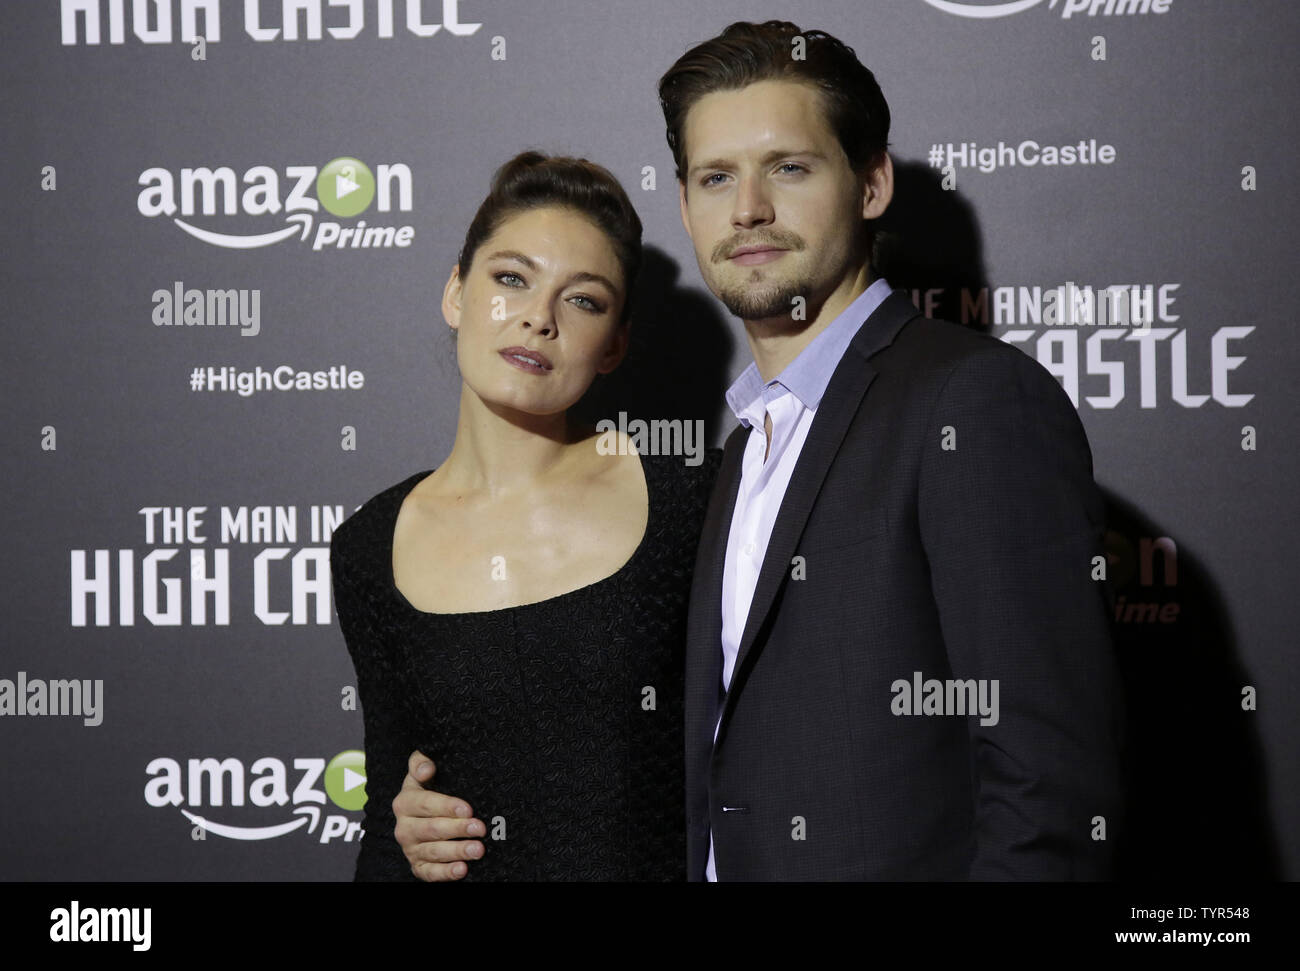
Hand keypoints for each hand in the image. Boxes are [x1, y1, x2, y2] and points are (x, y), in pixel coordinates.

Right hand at [392, 749, 485, 880]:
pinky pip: (430, 873)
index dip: (447, 806)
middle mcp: (404, 827)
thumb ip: (420, 762)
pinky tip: (462, 870)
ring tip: (478, 849)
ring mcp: (410, 849)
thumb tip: (427, 767)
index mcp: (404, 802)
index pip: (425, 803)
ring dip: (457, 852)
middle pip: (432, 829)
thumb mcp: (421, 771)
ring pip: (434, 852)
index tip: (468, 808)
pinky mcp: (418, 866)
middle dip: (457, 829)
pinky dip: (445, 873)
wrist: (419, 814)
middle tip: (480, 828)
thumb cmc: (428, 788)